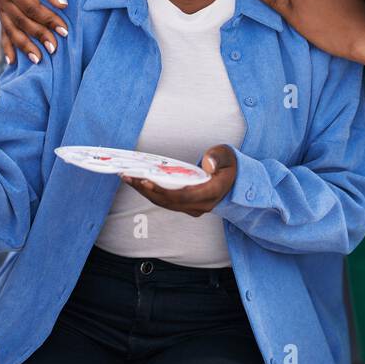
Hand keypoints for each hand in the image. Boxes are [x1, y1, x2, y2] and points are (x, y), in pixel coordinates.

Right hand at [0, 0, 74, 65]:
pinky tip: (12, 62)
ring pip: (12, 31)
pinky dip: (9, 48)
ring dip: (25, 47)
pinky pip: (5, 34)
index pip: (30, 7)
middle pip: (21, 21)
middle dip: (38, 36)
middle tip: (55, 48)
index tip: (64, 30)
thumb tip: (61, 4)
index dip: (47, 19)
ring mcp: (1, 8)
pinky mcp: (4, 15)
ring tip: (39, 60)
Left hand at [122, 145, 237, 215]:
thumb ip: (218, 157)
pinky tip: (139, 183)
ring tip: (128, 178)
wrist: (236, 182)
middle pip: (169, 201)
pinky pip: (166, 202)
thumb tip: (207, 164)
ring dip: (145, 192)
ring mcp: (194, 208)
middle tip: (128, 177)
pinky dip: (152, 193)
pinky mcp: (187, 206)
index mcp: (212, 192)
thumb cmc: (229, 165)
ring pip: (165, 203)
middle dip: (146, 190)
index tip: (146, 181)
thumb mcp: (227, 156)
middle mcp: (201, 204)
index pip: (184, 196)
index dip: (163, 191)